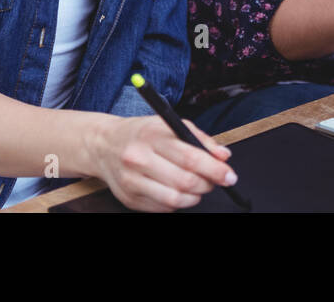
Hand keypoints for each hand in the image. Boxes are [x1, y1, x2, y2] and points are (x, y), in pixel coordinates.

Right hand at [90, 115, 235, 211]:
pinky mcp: (129, 198)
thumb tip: (223, 156)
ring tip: (196, 187)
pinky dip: (177, 203)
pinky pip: (163, 208)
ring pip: (175, 200)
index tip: (229, 176)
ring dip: (194, 197)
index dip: (215, 170)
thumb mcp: (169, 125)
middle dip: (207, 184)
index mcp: (152, 136)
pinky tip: (176, 191)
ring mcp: (132, 181)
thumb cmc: (142, 134)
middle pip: (185, 181)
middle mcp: (139, 158)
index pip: (190, 157)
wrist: (104, 144)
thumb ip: (199, 138)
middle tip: (213, 181)